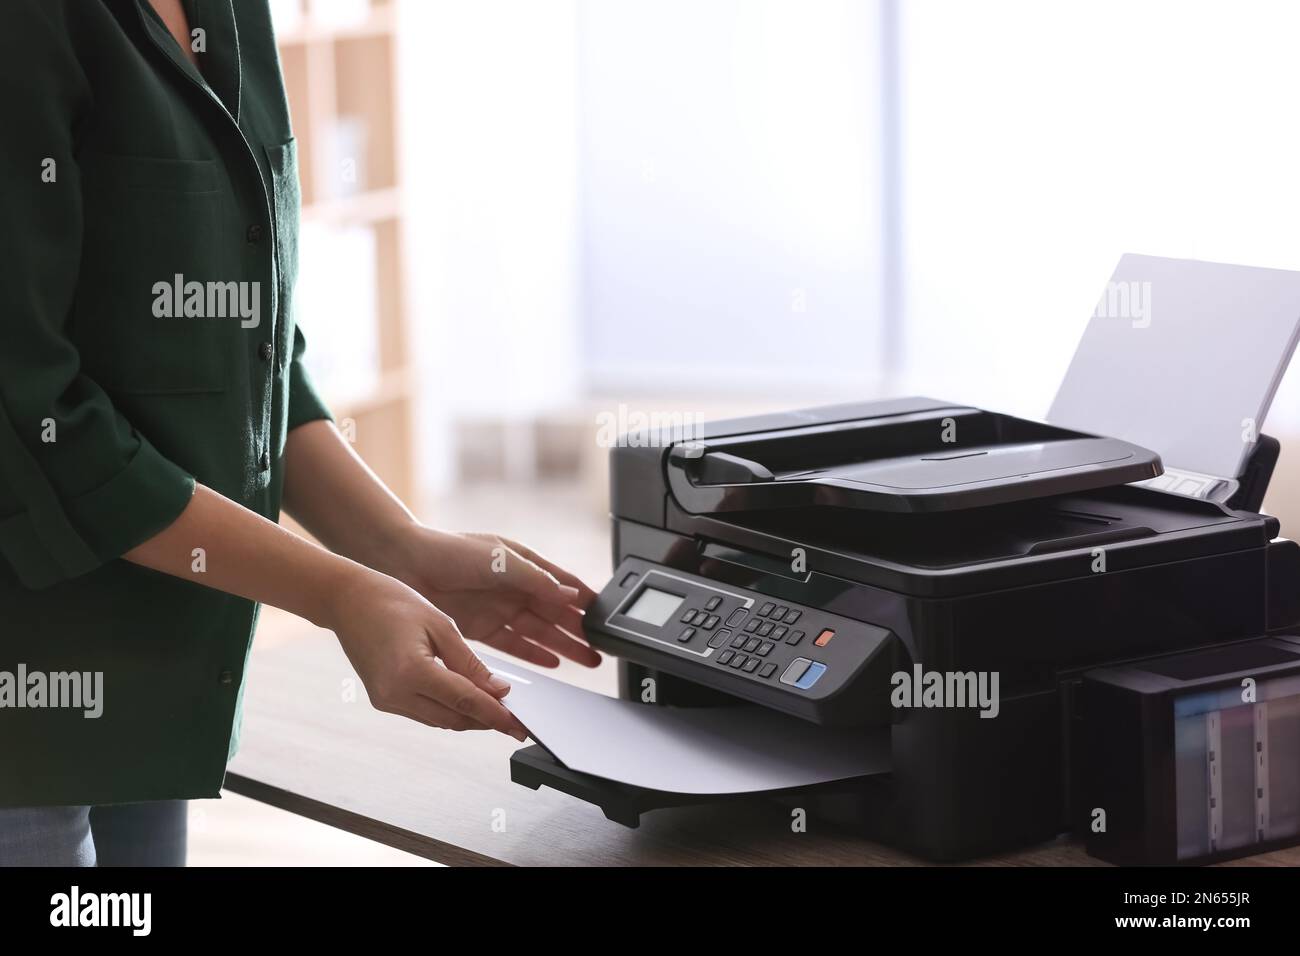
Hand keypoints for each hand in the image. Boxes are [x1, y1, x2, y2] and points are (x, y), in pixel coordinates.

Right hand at [324, 566, 529, 739]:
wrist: (348, 601)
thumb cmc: (392, 602)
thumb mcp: (441, 625)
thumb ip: (469, 663)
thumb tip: (497, 690)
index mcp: (410, 672)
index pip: (465, 701)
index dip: (495, 714)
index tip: (519, 723)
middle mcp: (394, 694)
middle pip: (453, 719)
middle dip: (486, 721)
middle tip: (515, 722)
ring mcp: (385, 701)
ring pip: (439, 721)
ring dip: (469, 718)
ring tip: (497, 712)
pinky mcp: (382, 700)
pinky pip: (424, 713)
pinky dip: (448, 710)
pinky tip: (467, 703)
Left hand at [390, 528, 600, 668]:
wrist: (404, 564)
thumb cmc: (448, 551)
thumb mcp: (500, 560)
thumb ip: (537, 580)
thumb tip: (571, 596)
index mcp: (523, 563)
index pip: (563, 585)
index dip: (586, 601)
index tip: (606, 617)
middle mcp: (514, 587)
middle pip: (555, 614)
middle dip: (580, 631)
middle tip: (600, 649)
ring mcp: (498, 608)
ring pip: (539, 632)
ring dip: (563, 646)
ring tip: (585, 661)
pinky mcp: (480, 628)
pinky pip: (514, 644)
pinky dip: (534, 654)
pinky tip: (551, 663)